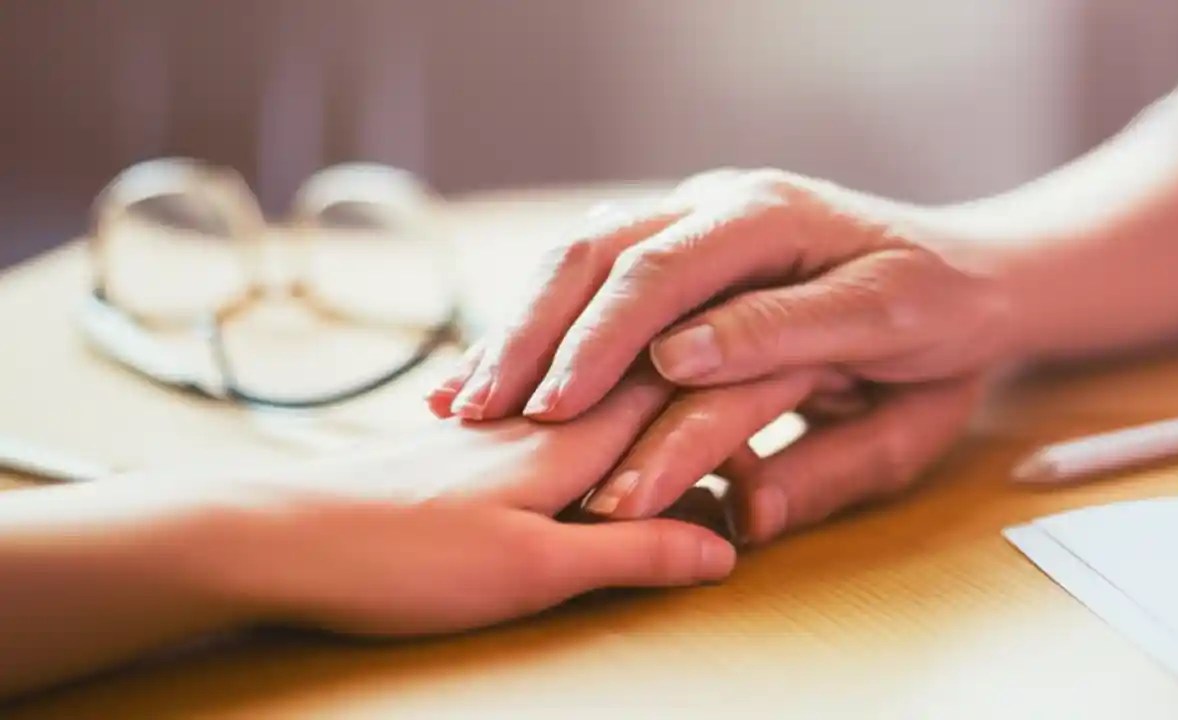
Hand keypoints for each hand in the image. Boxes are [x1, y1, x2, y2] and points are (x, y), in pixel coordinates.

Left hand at [162, 371, 734, 636]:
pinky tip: (583, 408)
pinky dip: (584, 405)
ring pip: (591, 385)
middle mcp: (539, 412)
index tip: (783, 366)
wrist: (280, 536)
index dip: (727, 381)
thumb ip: (632, 550)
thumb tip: (723, 548)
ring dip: (642, 384)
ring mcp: (497, 420)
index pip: (670, 388)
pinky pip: (546, 407)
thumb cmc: (403, 557)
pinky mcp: (463, 439)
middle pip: (636, 377)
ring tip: (687, 382)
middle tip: (753, 368)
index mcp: (567, 439)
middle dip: (695, 371)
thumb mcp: (531, 571)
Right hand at [427, 169, 1013, 542]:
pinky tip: (495, 369)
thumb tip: (677, 365)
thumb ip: (788, 342)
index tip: (554, 408)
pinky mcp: (681, 251)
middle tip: (481, 408)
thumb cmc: (944, 320)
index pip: (662, 270)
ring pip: (580, 257)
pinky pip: (593, 277)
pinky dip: (541, 326)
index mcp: (772, 217)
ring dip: (521, 328)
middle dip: (534, 333)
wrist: (974, 279)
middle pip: (598, 252)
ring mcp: (695, 220)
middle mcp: (721, 204)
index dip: (600, 340)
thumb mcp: (891, 332)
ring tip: (465, 397)